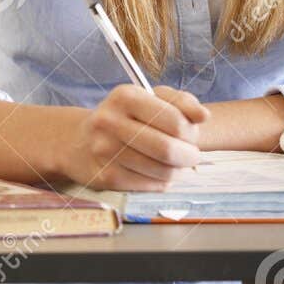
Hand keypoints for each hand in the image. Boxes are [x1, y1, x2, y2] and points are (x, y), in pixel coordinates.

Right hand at [63, 84, 206, 191]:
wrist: (80, 142)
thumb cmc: (126, 118)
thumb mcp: (150, 99)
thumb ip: (181, 102)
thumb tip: (204, 116)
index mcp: (124, 97)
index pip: (174, 121)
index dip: (191, 132)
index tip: (189, 134)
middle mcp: (109, 122)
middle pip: (168, 149)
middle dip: (189, 156)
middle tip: (190, 155)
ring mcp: (104, 151)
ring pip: (163, 171)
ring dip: (177, 171)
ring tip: (173, 164)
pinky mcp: (106, 176)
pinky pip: (151, 186)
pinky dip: (162, 182)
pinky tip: (156, 172)